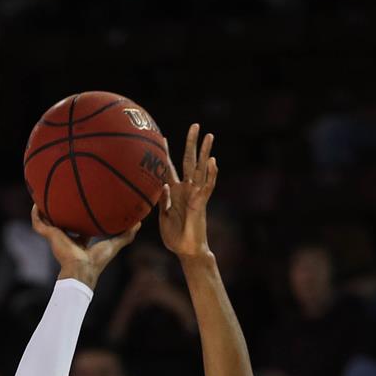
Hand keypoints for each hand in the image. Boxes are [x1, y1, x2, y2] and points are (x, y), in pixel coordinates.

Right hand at [30, 204, 139, 287]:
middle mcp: (66, 239)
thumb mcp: (113, 244)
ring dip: (45, 210)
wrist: (82, 269)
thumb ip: (126, 235)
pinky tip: (37, 202)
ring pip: (47, 222)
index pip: (79, 230)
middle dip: (61, 212)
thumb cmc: (97, 261)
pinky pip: (38, 223)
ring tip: (43, 196)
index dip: (80, 219)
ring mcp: (56, 237)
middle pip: (62, 223)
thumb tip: (139, 222)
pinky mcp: (49, 236)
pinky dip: (36, 213)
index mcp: (79, 243)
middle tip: (62, 197)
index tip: (82, 208)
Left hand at [158, 123, 217, 258]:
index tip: (163, 137)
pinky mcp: (202, 202)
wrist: (186, 250)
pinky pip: (208, 186)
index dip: (167, 153)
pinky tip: (214, 162)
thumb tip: (161, 183)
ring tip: (210, 135)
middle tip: (195, 125)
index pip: (169, 167)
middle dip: (192, 143)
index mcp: (174, 191)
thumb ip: (162, 199)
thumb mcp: (162, 215)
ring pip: (202, 168)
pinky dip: (211, 174)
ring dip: (205, 152)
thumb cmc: (174, 236)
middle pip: (189, 161)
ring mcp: (196, 194)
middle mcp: (187, 188)